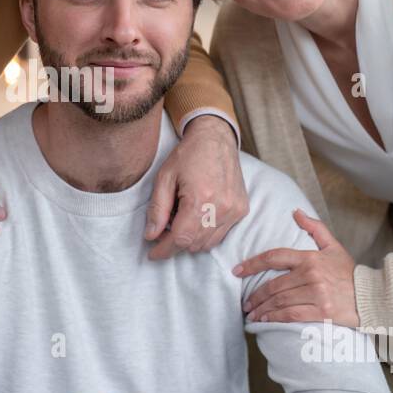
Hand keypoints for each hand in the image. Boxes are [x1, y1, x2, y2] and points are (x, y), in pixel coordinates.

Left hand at [146, 115, 247, 259]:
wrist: (216, 139)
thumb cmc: (188, 155)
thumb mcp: (164, 178)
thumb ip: (157, 209)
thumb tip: (151, 236)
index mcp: (201, 199)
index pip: (181, 238)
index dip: (164, 250)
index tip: (153, 254)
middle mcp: (222, 208)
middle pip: (194, 244)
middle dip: (175, 244)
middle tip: (162, 231)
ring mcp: (235, 210)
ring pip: (208, 244)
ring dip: (190, 240)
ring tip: (179, 221)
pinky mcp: (242, 210)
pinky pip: (221, 235)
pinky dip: (205, 233)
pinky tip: (196, 218)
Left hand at [236, 209, 359, 325]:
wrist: (371, 296)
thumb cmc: (350, 273)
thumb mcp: (334, 246)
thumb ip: (315, 228)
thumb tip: (295, 212)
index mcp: (310, 258)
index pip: (274, 257)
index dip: (252, 264)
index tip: (237, 270)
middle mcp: (310, 275)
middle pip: (274, 285)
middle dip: (255, 295)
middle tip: (245, 303)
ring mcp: (316, 294)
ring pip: (280, 301)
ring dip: (262, 309)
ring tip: (251, 313)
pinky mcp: (321, 312)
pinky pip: (291, 315)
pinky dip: (274, 318)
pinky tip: (265, 321)